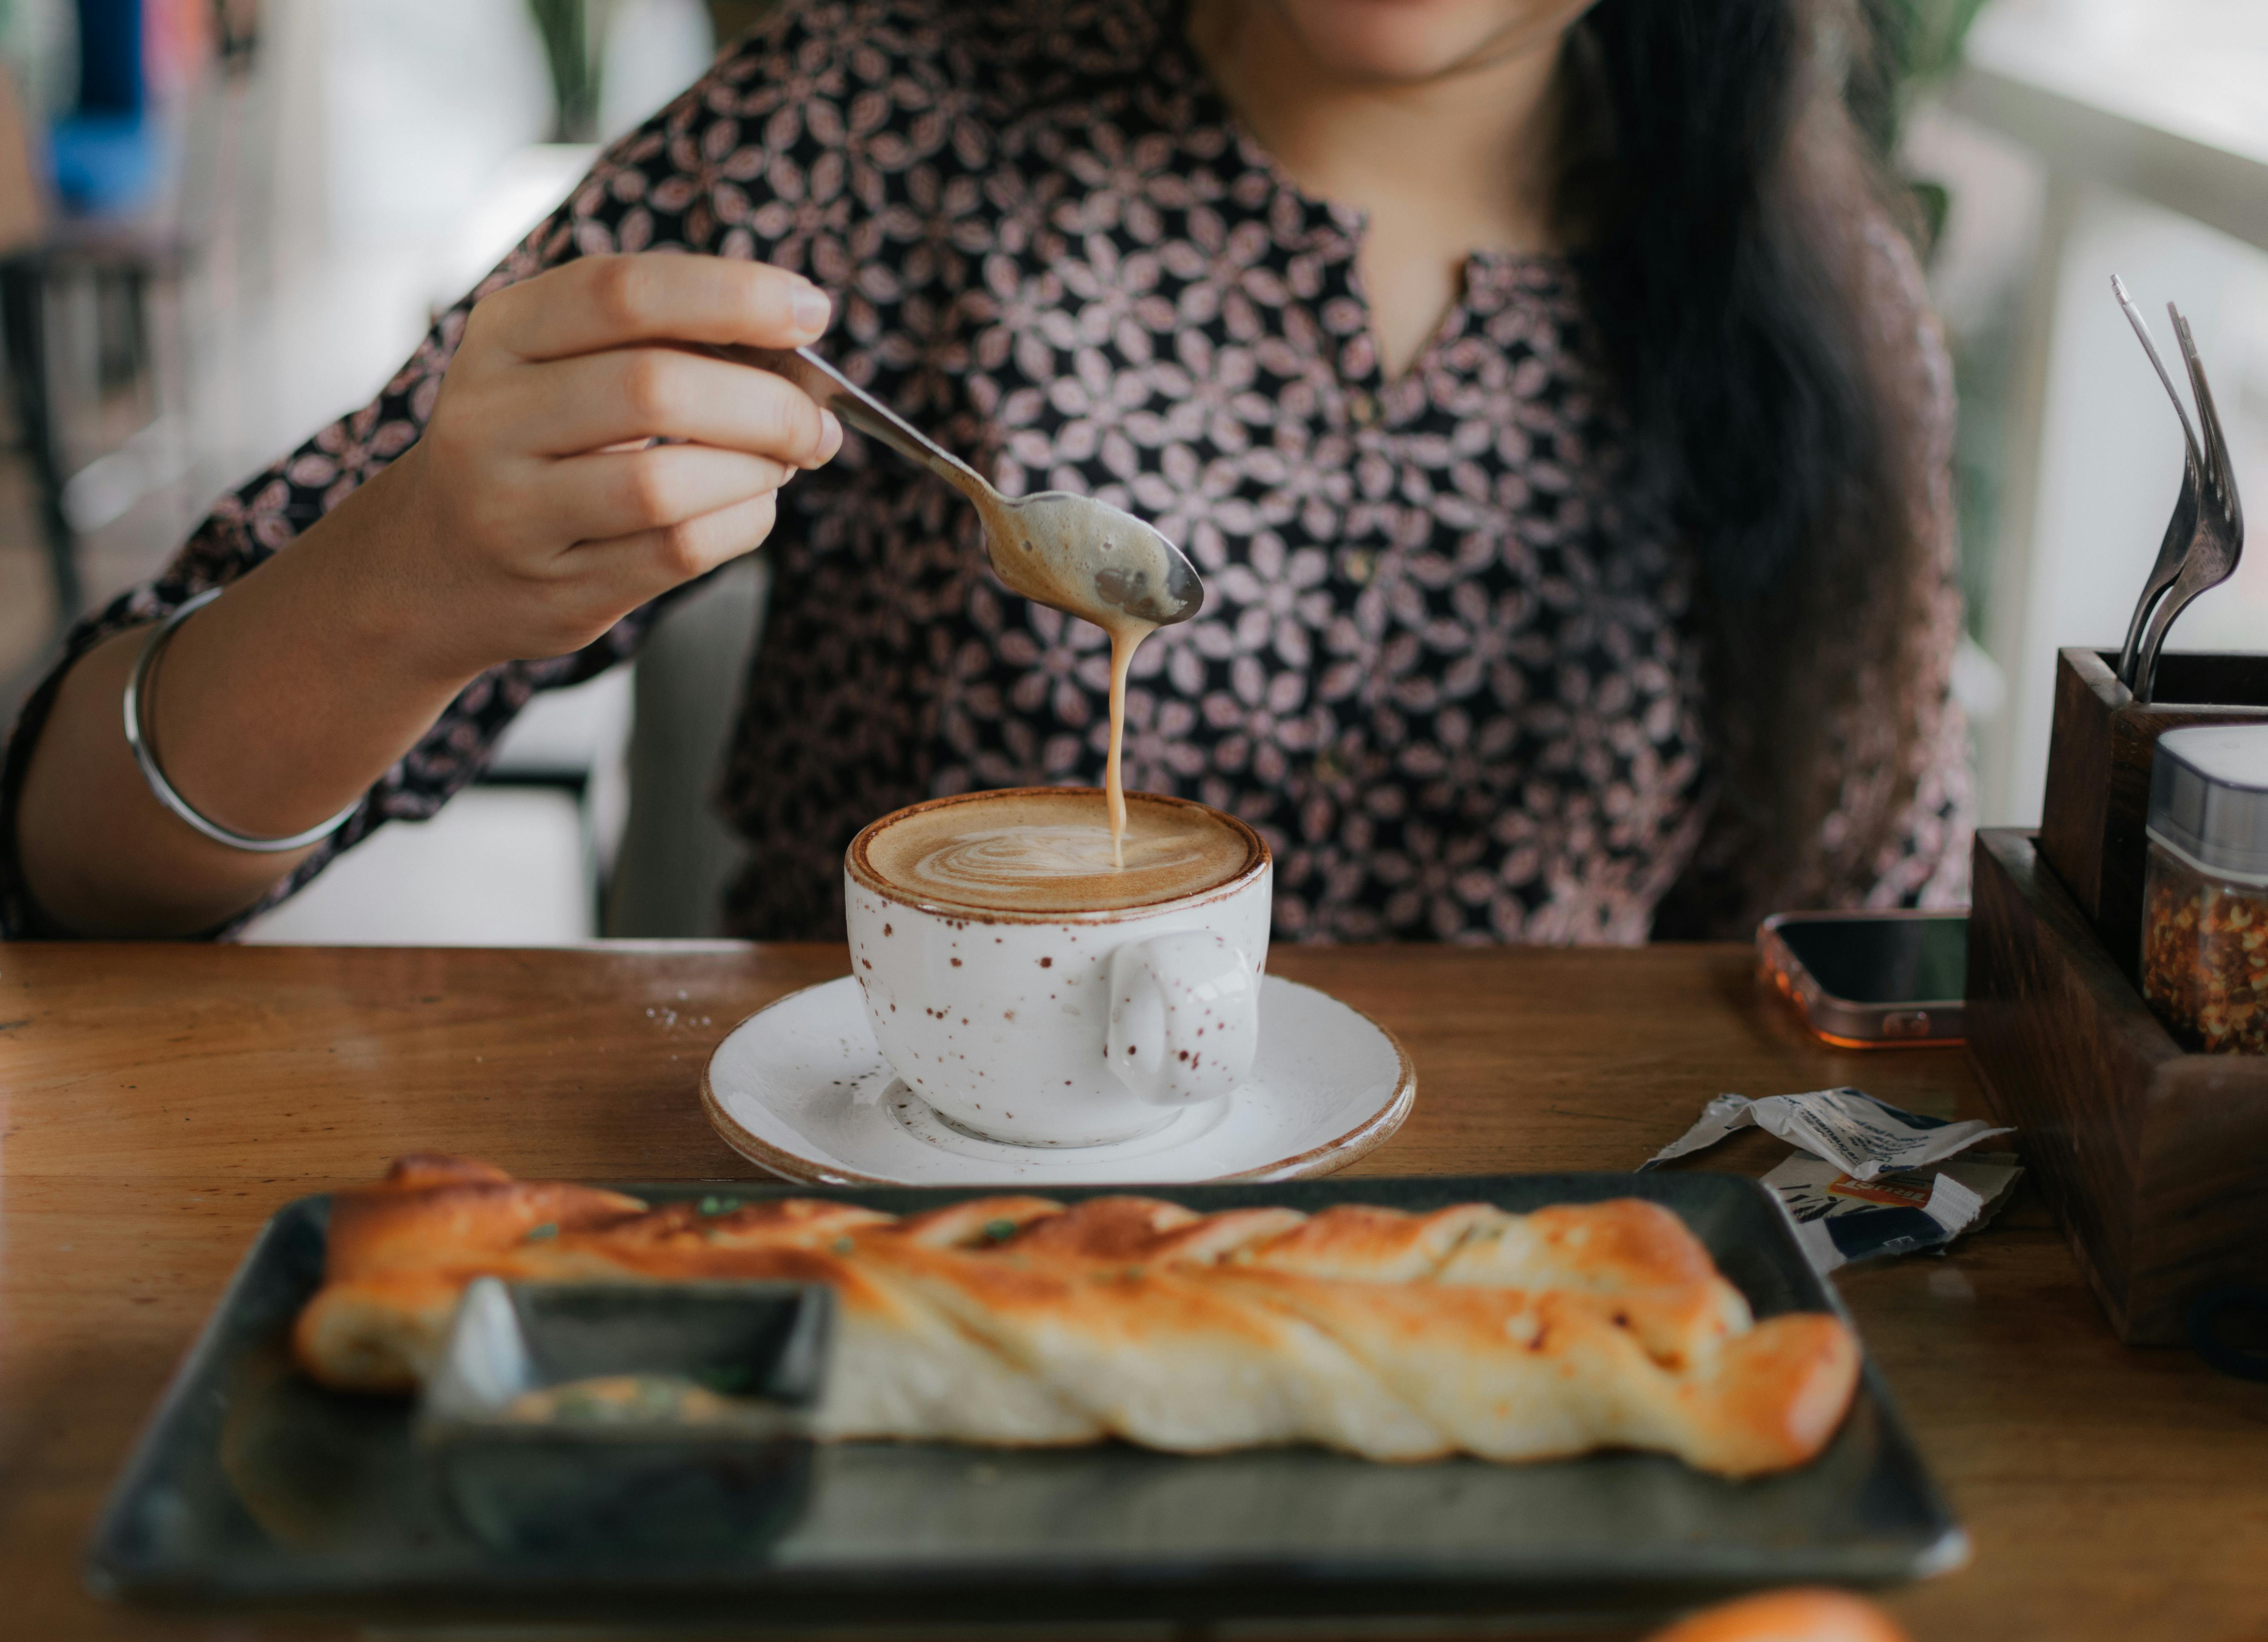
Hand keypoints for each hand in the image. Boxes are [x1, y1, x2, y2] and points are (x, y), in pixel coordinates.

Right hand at [335, 253, 844, 681]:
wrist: (433, 566)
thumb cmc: (532, 446)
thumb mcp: (558, 366)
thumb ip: (655, 341)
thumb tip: (791, 344)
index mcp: (502, 334)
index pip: (624, 291)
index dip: (732, 294)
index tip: (810, 312)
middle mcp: (492, 418)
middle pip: (656, 388)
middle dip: (767, 402)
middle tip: (818, 419)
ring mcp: (515, 511)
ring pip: (667, 483)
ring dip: (757, 470)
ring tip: (786, 462)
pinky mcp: (558, 589)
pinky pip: (678, 552)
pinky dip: (743, 523)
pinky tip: (753, 506)